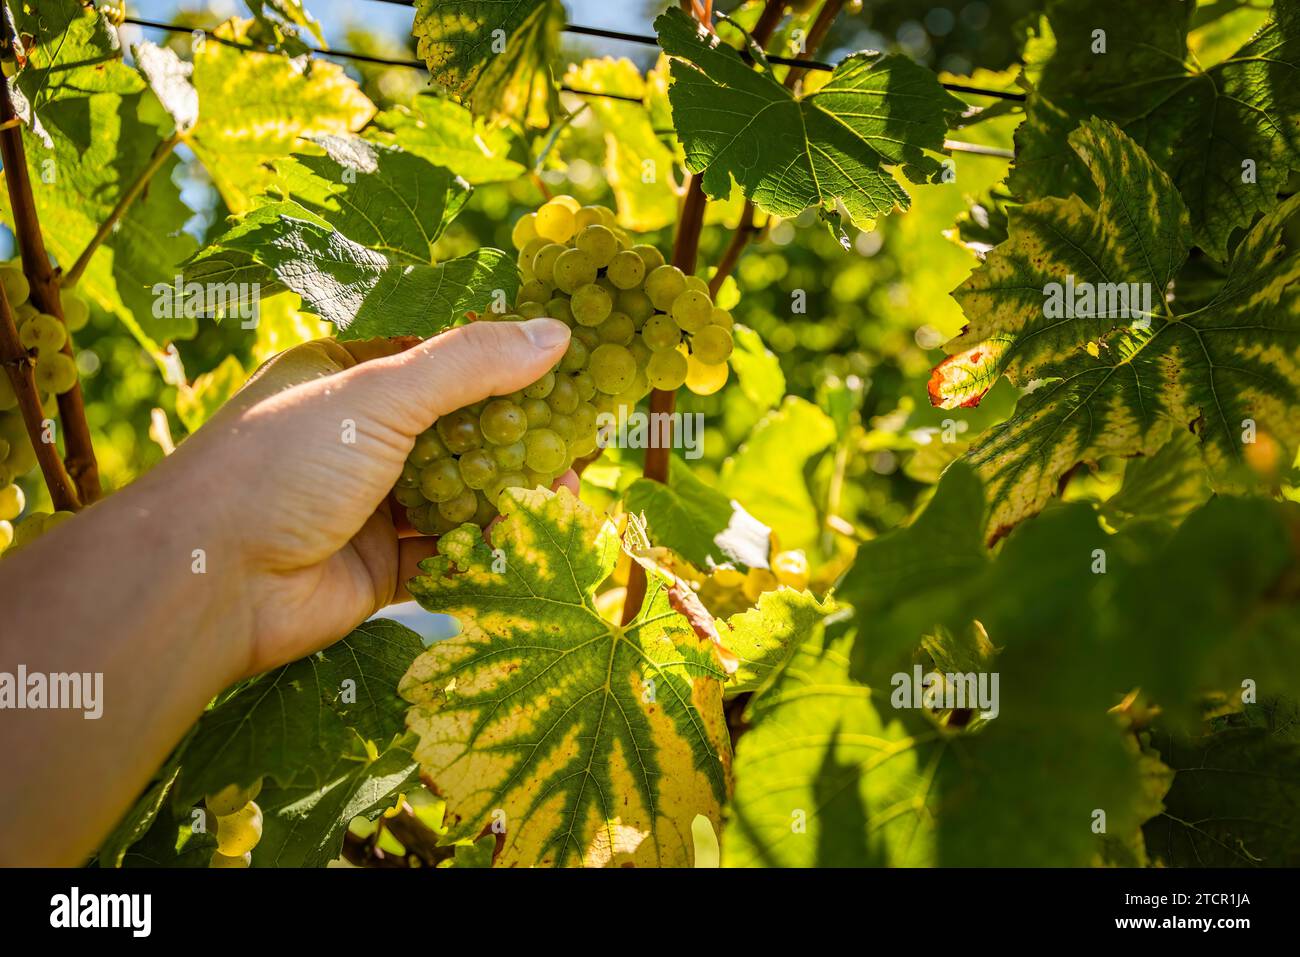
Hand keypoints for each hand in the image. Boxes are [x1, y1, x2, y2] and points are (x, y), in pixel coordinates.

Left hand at [165, 316, 571, 675]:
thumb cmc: (280, 468)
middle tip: (579, 440)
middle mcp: (356, 438)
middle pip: (456, 430)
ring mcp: (367, 505)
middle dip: (516, 438)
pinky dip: (486, 549)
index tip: (564, 366)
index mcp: (343, 377)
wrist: (209, 586)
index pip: (436, 357)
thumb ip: (469, 366)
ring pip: (457, 494)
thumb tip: (556, 334)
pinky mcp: (378, 568)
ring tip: (568, 495)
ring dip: (508, 495)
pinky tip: (529, 542)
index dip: (501, 361)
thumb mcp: (377, 396)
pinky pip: (446, 553)